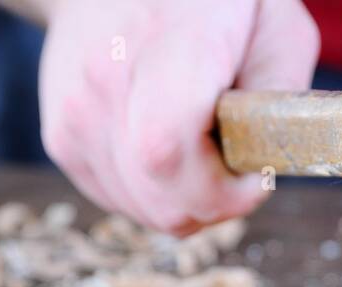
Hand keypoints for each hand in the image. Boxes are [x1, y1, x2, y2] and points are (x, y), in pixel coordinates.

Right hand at [39, 0, 318, 234]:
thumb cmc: (209, 0)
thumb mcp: (272, 23)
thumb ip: (280, 92)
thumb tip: (269, 160)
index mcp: (166, 41)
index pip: (168, 150)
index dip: (220, 190)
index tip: (254, 176)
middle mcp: (106, 78)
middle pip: (162, 200)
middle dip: (214, 205)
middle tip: (238, 172)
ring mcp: (76, 113)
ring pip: (143, 211)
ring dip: (185, 202)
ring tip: (204, 153)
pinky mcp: (62, 139)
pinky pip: (120, 201)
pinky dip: (154, 194)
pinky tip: (170, 150)